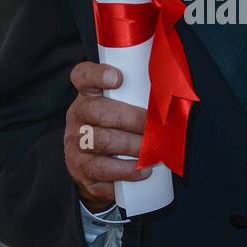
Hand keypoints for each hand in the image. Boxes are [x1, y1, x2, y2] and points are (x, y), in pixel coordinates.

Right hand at [65, 62, 150, 211]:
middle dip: (131, 118)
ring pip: (102, 141)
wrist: (92, 170)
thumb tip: (172, 96)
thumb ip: (135, 98)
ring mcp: (75, 145)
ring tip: (154, 150)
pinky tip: (143, 171)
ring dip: (133, 146)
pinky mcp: (81, 171)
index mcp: (87, 96)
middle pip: (97, 111)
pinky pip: (103, 171)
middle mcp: (76, 118)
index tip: (118, 78)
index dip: (97, 75)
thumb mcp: (118, 110)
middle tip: (154, 126)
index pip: (82, 76)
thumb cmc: (113, 131)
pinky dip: (127, 171)